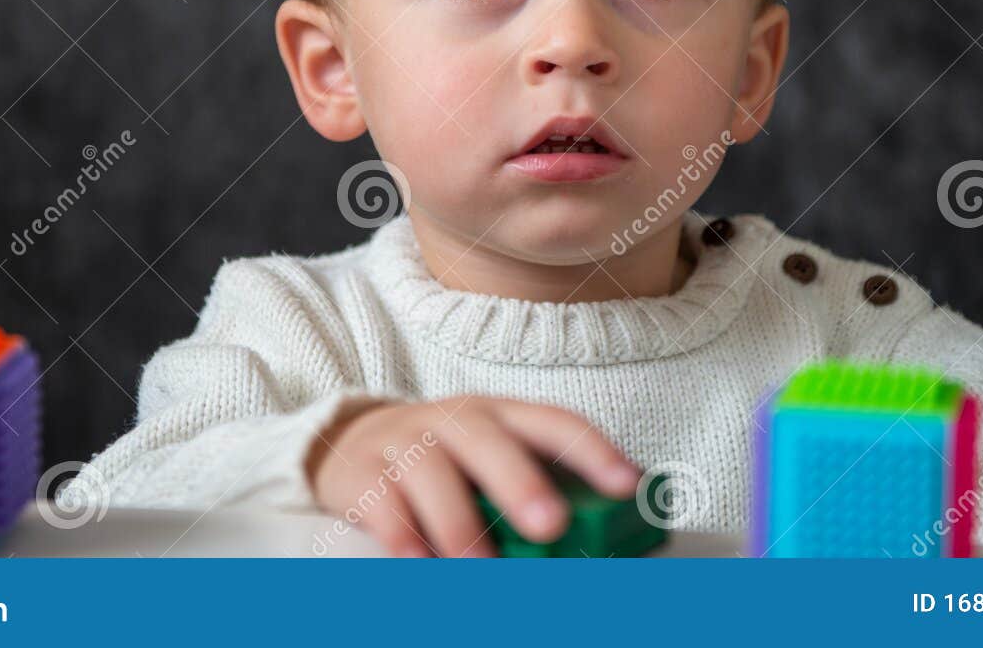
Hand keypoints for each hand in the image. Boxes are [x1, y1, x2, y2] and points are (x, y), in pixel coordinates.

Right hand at [305, 395, 642, 556]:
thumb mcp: (490, 466)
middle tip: (550, 525)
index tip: (629, 486)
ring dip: (460, 524)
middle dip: (521, 482)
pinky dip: (402, 536)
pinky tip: (421, 564)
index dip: (594, 451)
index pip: (554, 422)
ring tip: (482, 567)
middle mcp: (456, 420)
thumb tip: (603, 546)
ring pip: (432, 472)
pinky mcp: (360, 472)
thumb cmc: (447, 466)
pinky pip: (380, 501)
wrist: (353, 443)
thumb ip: (537, 494)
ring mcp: (405, 442)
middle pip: (489, 441)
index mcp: (501, 415)